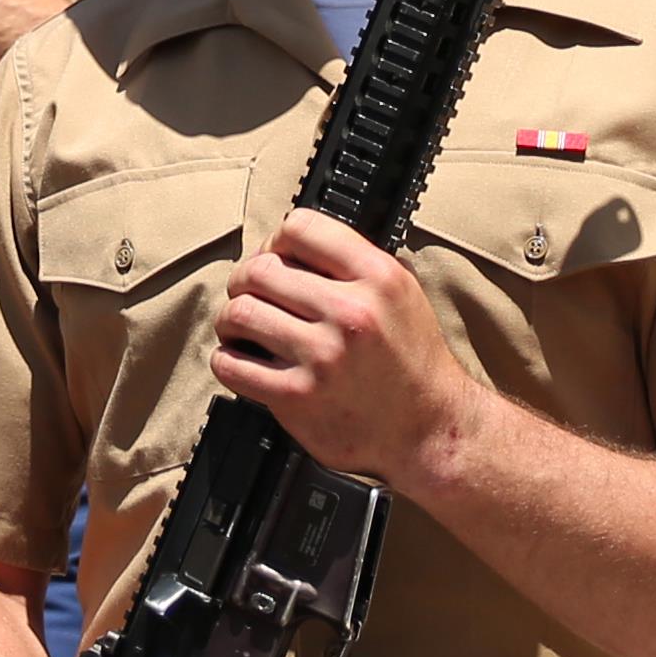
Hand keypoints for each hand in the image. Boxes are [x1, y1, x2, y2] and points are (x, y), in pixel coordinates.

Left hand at [213, 211, 484, 489]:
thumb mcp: (401, 294)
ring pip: (240, 313)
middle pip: (259, 270)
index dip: (275, 239)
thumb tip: (287, 245)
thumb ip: (351, 264)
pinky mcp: (297, 397)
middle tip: (249, 295)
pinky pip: (232, 365)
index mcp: (378, 277)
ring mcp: (322, 356)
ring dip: (231, 320)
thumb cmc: (411, 362)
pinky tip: (241, 360)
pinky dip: (226, 359)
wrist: (429, 429)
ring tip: (242, 328)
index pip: (300, 227)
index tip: (274, 256)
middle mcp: (350, 312)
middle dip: (244, 281)